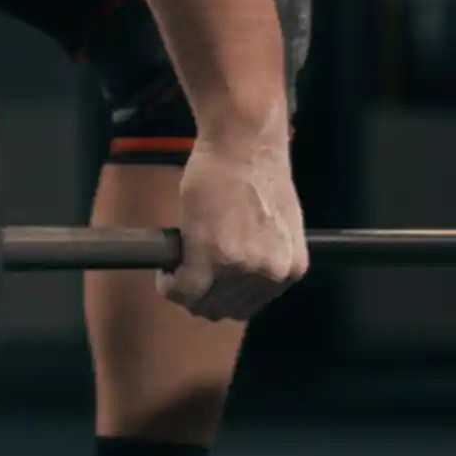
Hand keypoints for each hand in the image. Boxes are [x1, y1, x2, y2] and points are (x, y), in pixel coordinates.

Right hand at [158, 112, 307, 321]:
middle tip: (187, 274)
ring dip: (184, 290)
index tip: (209, 282)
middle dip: (203, 296)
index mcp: (291, 269)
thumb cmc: (258, 173)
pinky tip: (165, 271)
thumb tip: (245, 274)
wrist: (245, 145)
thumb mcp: (280, 225)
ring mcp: (240, 269)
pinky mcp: (208, 258)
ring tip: (177, 267)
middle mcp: (271, 274)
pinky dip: (167, 285)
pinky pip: (181, 290)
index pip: (252, 305)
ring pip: (202, 303)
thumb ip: (268, 254)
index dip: (225, 296)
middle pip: (226, 310)